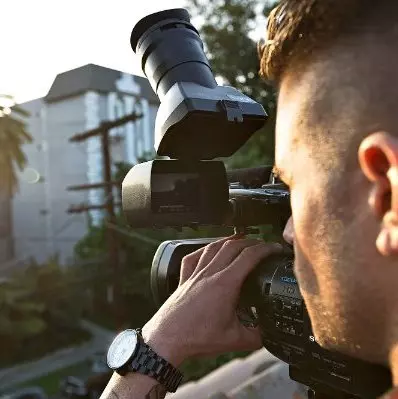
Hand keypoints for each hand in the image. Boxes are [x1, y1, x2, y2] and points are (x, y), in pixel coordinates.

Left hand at [142, 237, 282, 365]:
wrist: (167, 340)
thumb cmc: (195, 338)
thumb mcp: (235, 340)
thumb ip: (257, 336)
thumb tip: (269, 334)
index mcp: (225, 284)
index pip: (249, 256)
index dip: (266, 249)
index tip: (275, 249)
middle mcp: (210, 274)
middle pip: (233, 246)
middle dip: (251, 242)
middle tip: (262, 245)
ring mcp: (195, 274)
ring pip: (214, 247)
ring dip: (230, 241)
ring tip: (241, 240)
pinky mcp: (185, 279)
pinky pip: (194, 256)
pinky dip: (205, 249)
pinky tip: (209, 249)